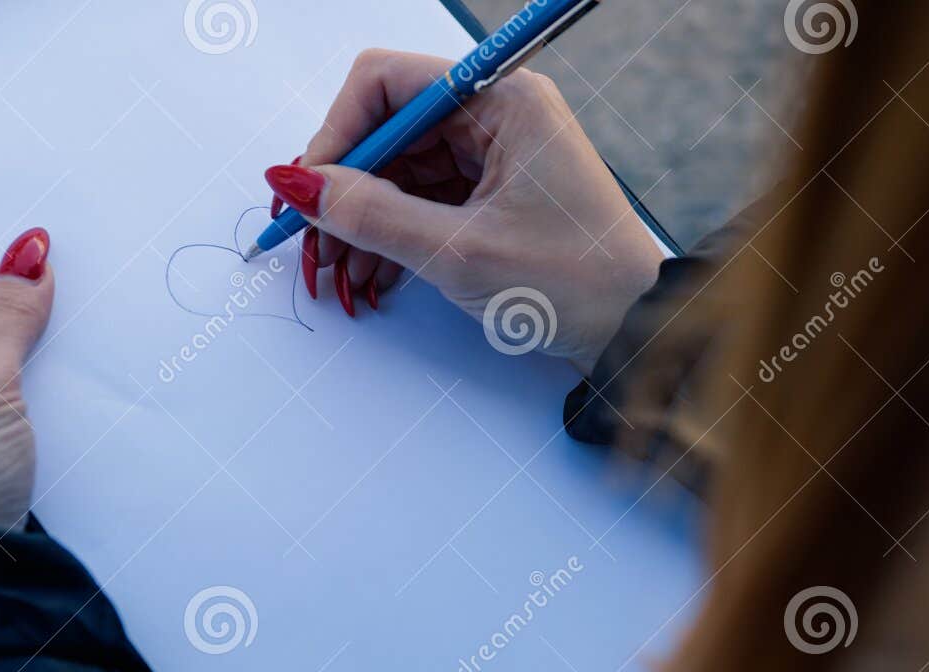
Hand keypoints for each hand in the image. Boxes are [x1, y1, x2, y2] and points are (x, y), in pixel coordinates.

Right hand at [264, 50, 664, 375]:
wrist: (631, 332)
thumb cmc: (571, 284)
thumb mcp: (459, 252)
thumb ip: (371, 215)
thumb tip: (297, 186)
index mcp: (502, 100)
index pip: (388, 83)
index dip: (338, 133)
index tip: (309, 191)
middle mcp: (497, 114)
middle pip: (388, 130)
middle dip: (344, 190)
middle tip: (311, 245)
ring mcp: (494, 154)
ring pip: (399, 170)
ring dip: (361, 221)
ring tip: (338, 273)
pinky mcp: (492, 192)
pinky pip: (421, 199)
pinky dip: (391, 235)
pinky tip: (372, 275)